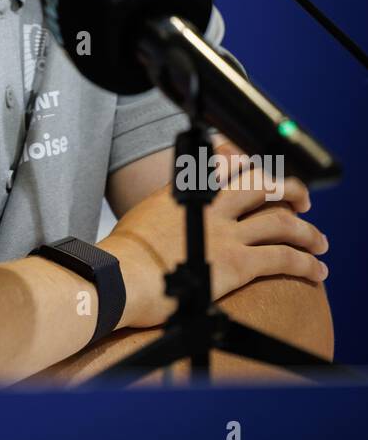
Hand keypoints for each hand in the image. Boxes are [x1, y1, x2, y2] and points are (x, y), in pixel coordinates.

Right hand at [101, 133, 328, 329]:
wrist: (121, 276)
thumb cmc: (121, 257)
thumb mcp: (139, 218)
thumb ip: (163, 213)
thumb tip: (164, 224)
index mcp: (185, 191)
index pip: (225, 163)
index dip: (250, 163)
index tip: (262, 169)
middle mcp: (209, 205)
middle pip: (261, 184)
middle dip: (289, 190)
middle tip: (301, 200)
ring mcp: (225, 233)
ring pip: (280, 220)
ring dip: (307, 231)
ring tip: (318, 241)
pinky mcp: (236, 263)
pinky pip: (282, 258)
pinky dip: (305, 263)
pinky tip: (316, 271)